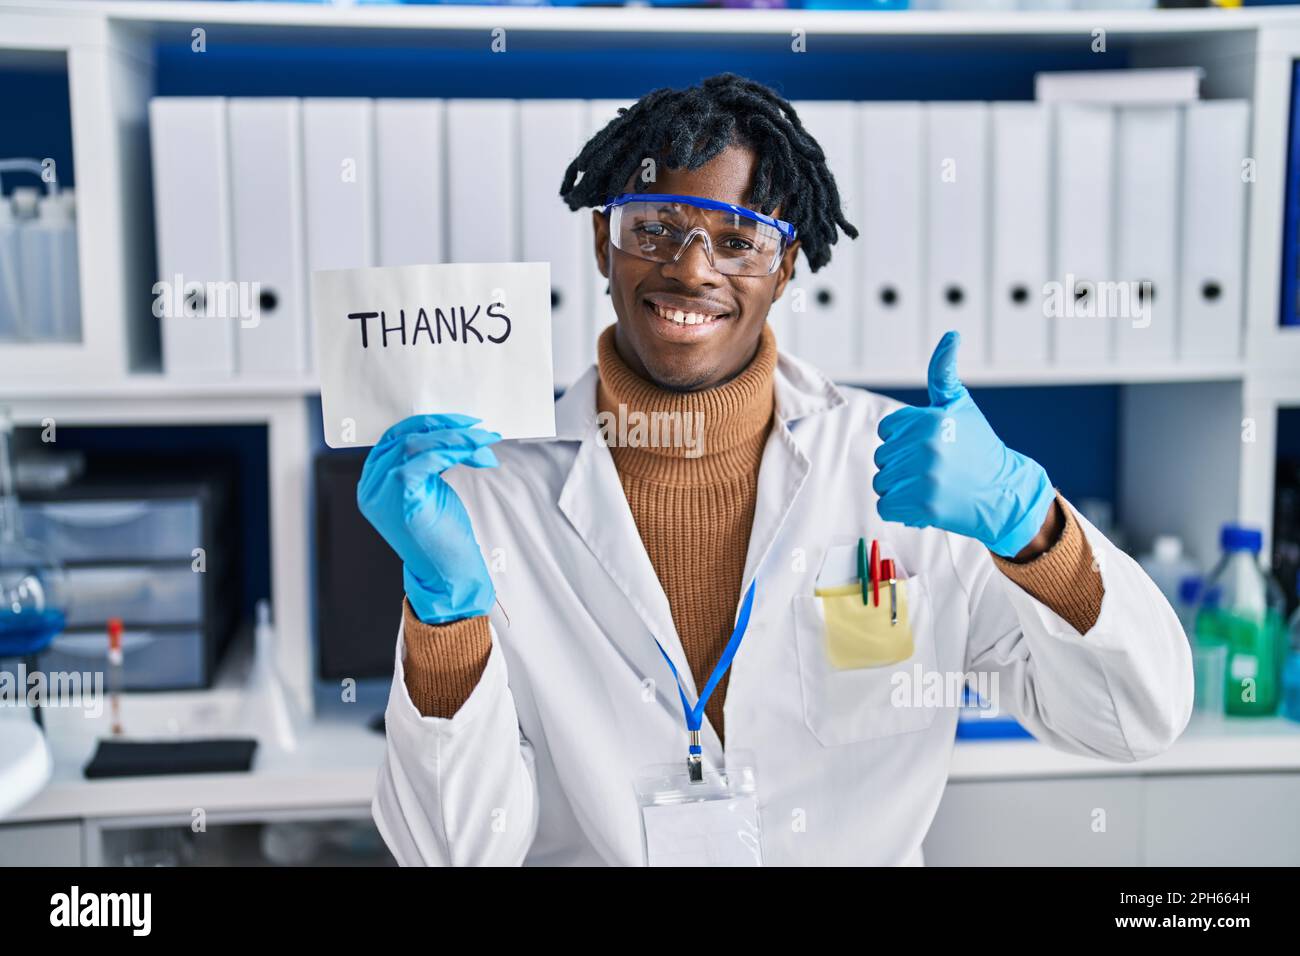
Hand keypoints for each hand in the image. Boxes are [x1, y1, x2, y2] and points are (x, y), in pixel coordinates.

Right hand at [358, 413, 500, 623]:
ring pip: (417, 444)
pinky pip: (427, 459)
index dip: (429, 424)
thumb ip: (426, 462)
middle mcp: (371, 485)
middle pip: (405, 436)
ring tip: (485, 442)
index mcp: (373, 482)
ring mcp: (381, 492)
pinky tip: (476, 454)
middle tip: (478, 428)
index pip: (395, 437)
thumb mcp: (430, 489)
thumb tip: (450, 430)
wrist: (446, 575)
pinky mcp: (401, 497)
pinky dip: (455, 451)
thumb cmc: (441, 535)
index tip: (462, 422)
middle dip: (446, 427)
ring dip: (457, 439)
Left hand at [872, 331, 1054, 557]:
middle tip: (934, 467)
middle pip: (883, 457)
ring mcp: (926, 478)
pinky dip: (899, 508)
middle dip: (902, 464)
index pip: (886, 430)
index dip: (903, 439)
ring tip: (929, 484)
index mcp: (930, 419)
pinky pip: (885, 506)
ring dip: (900, 487)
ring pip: (882, 482)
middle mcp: (926, 447)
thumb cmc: (977, 446)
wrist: (1003, 492)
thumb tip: (951, 334)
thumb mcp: (960, 404)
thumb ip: (943, 371)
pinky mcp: (925, 507)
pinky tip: (923, 502)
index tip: (929, 445)